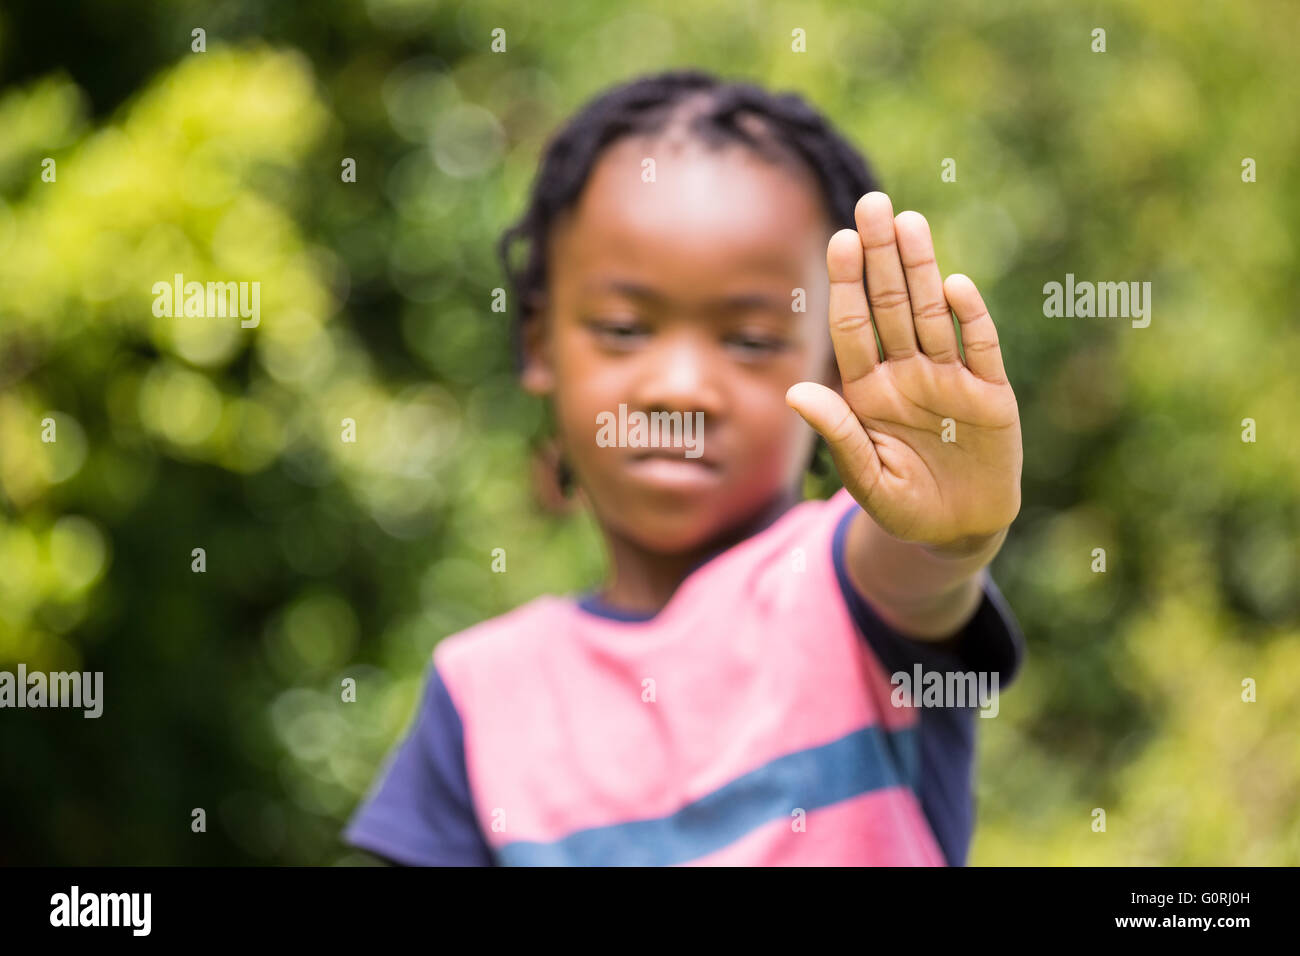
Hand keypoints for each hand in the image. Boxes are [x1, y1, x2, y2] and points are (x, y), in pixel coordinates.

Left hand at [786, 192, 1022, 547]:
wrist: (958, 530)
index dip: (847, 284)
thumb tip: (796, 392)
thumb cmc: (904, 506)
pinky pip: (980, 348)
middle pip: (890, 305)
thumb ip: (838, 435)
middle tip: (872, 203)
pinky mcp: (990, 393)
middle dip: (881, 256)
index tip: (839, 240)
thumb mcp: (867, 480)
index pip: (853, 326)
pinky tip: (954, 286)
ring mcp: (950, 379)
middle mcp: (907, 373)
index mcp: (869, 389)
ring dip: (922, 270)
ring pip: (933, 314)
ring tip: (909, 223)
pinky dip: (970, 319)